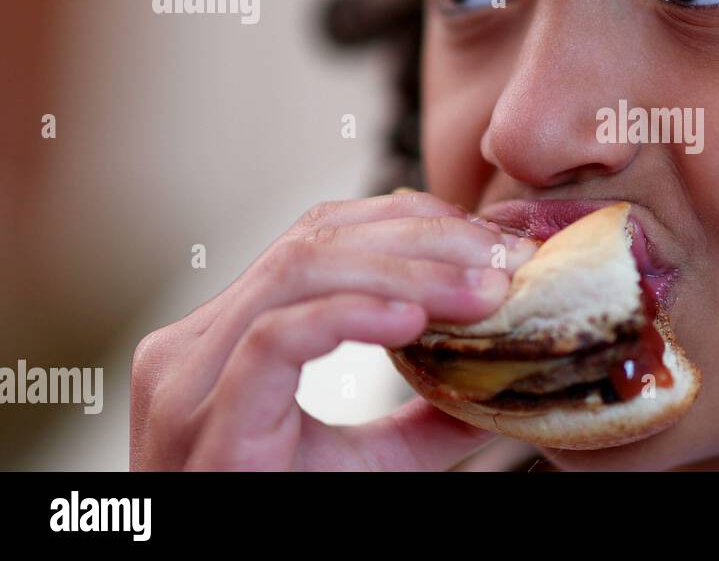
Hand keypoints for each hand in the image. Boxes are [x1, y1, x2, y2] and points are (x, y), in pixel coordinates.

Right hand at [129, 191, 535, 469]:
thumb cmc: (272, 517)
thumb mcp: (363, 464)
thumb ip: (424, 421)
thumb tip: (507, 382)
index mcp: (226, 337)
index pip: (318, 236)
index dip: (409, 222)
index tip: (488, 243)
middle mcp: (195, 345)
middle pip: (316, 241)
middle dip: (425, 238)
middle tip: (506, 259)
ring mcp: (190, 379)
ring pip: (300, 273)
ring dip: (409, 272)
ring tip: (482, 291)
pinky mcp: (207, 422)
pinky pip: (275, 340)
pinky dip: (351, 316)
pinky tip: (412, 319)